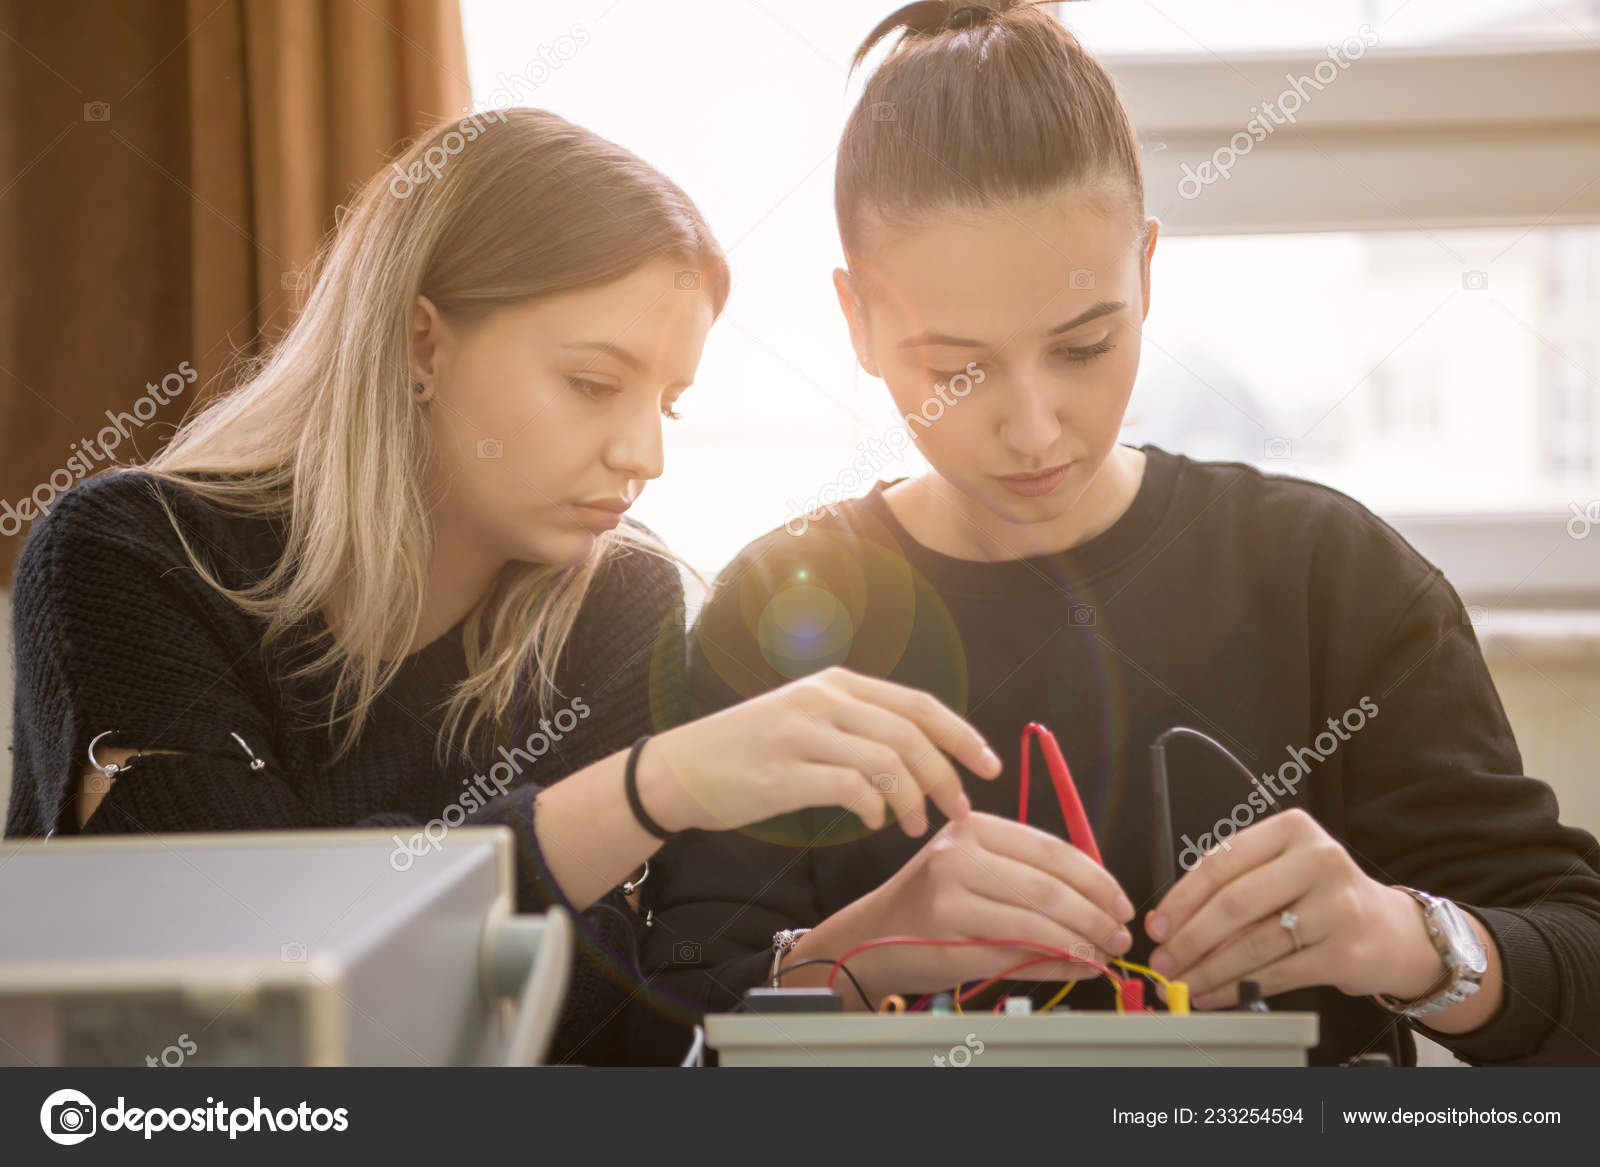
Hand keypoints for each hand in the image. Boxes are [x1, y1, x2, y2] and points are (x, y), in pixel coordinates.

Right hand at [639, 666, 1001, 836]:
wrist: (681, 769)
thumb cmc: (750, 750)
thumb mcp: (808, 716)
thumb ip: (859, 724)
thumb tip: (923, 752)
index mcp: (838, 683)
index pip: (919, 704)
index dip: (963, 735)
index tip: (990, 766)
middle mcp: (824, 699)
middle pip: (911, 734)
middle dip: (946, 777)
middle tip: (958, 811)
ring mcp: (803, 733)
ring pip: (888, 761)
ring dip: (912, 800)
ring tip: (913, 826)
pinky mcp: (784, 772)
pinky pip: (852, 789)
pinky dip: (874, 808)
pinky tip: (874, 821)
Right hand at [798, 811, 1135, 997]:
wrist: (871, 936)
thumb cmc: (932, 903)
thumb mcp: (974, 868)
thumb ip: (1030, 874)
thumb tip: (1103, 900)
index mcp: (972, 827)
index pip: (1051, 849)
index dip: (1096, 878)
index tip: (1121, 901)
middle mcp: (958, 856)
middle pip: (1049, 887)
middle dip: (1096, 915)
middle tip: (1120, 934)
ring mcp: (950, 899)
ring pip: (1037, 923)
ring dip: (1082, 943)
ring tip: (1102, 953)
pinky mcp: (947, 941)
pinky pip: (1017, 954)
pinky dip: (1057, 964)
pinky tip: (1076, 967)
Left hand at [1146, 807, 1459, 1008]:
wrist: (1391, 931)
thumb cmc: (1321, 896)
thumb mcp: (1281, 870)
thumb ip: (1232, 884)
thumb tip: (1170, 923)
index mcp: (1292, 829)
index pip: (1221, 863)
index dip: (1182, 899)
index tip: (1157, 926)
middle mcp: (1319, 860)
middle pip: (1234, 903)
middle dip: (1190, 938)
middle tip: (1163, 961)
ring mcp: (1336, 906)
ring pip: (1254, 943)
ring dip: (1209, 969)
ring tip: (1184, 983)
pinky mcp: (1345, 951)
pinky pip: (1278, 973)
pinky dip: (1239, 988)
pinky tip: (1216, 995)